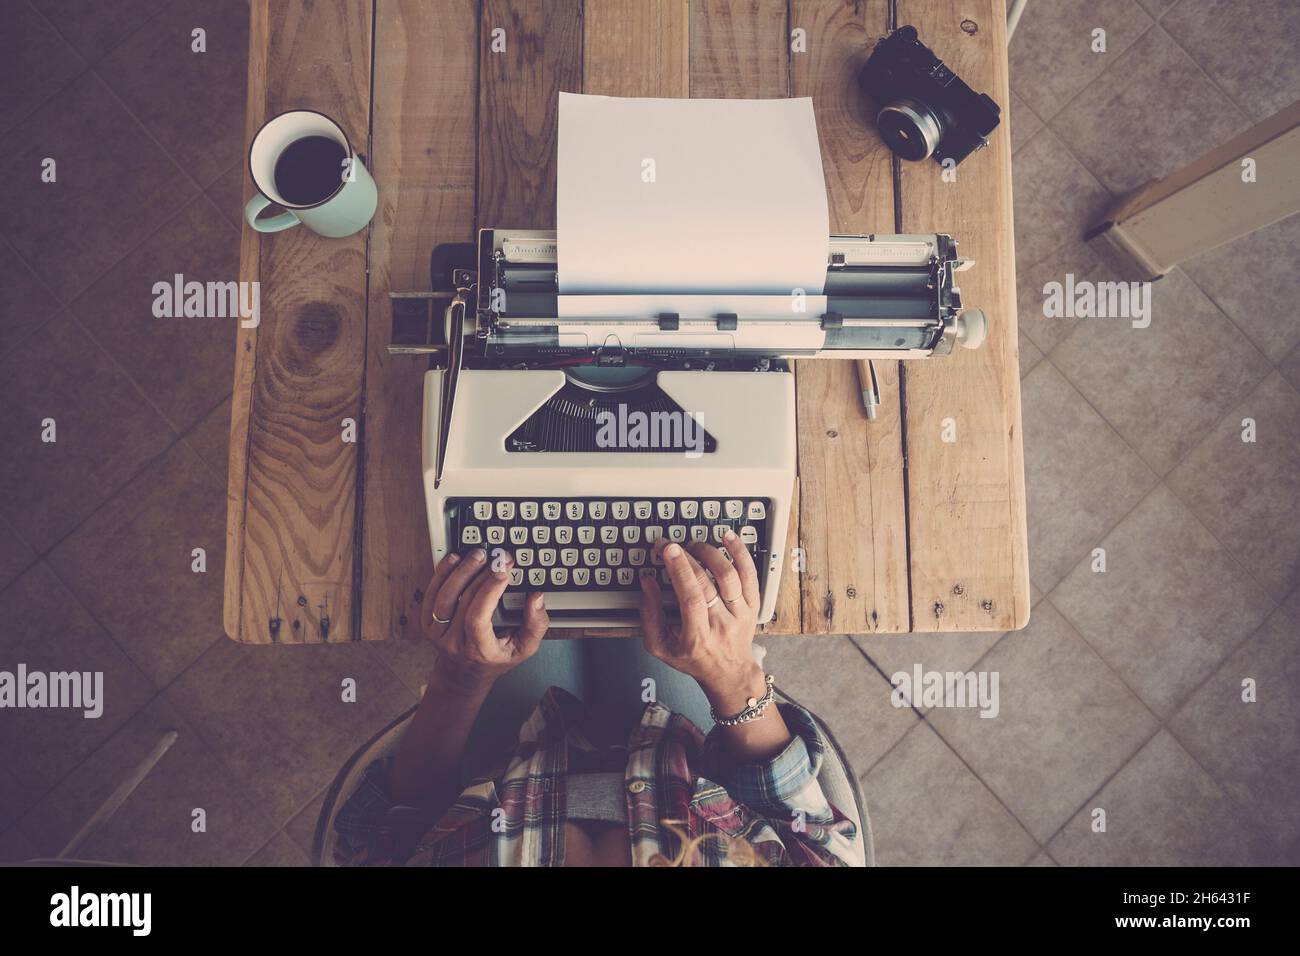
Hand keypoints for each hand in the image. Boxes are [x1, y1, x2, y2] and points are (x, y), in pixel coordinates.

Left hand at [420, 549, 548, 692]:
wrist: (464, 673)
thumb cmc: (495, 658)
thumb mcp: (524, 648)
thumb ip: (536, 625)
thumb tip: (536, 597)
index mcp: (478, 650)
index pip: (477, 618)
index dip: (489, 592)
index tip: (503, 572)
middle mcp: (454, 642)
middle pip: (462, 601)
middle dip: (481, 574)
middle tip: (496, 558)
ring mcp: (437, 632)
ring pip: (444, 595)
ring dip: (462, 570)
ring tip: (478, 555)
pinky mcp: (427, 622)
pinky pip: (431, 594)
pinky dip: (442, 573)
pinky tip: (455, 559)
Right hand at [638, 533, 764, 713]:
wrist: (729, 672)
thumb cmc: (693, 659)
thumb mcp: (660, 647)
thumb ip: (649, 615)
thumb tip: (647, 581)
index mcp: (698, 639)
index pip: (692, 598)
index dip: (680, 571)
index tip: (668, 551)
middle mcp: (723, 626)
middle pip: (708, 584)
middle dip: (687, 558)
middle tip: (672, 545)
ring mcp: (741, 615)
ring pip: (730, 576)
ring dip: (711, 553)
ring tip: (695, 544)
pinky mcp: (753, 606)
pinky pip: (750, 575)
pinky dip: (740, 553)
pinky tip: (728, 538)